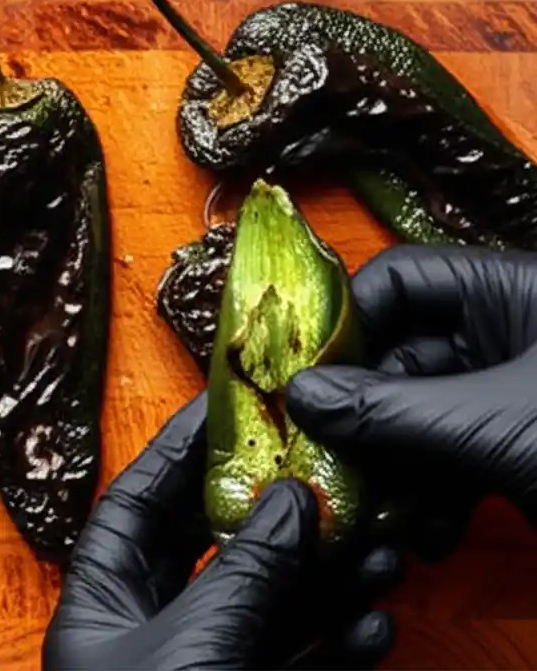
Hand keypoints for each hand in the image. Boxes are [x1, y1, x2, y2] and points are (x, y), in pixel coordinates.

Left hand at [43, 395, 395, 669]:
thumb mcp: (190, 651)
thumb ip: (243, 575)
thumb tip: (289, 499)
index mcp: (99, 603)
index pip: (135, 503)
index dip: (180, 452)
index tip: (231, 409)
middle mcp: (144, 631)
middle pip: (213, 549)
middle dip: (276, 518)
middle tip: (330, 475)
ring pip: (265, 609)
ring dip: (324, 582)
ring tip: (378, 551)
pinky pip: (291, 667)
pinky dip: (332, 649)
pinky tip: (373, 628)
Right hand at [286, 246, 536, 553]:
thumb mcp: (496, 425)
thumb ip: (392, 409)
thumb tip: (302, 395)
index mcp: (515, 291)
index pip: (400, 281)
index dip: (346, 324)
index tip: (300, 377)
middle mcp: (510, 333)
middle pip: (401, 355)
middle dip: (364, 414)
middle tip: (325, 458)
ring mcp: (513, 394)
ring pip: (419, 415)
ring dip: (393, 467)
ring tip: (383, 513)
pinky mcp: (520, 448)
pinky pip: (451, 456)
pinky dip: (431, 495)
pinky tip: (430, 534)